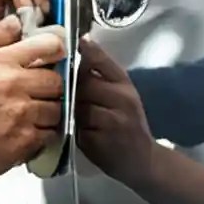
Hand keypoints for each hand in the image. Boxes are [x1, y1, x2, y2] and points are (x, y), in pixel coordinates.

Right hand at [0, 28, 67, 185]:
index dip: (58, 52)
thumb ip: (9, 67)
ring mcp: (21, 111)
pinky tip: (19, 138)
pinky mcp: (25, 138)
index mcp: (0, 62)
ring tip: (24, 123)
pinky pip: (49, 136)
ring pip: (57, 111)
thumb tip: (40, 66)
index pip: (47, 45)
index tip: (59, 58)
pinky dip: (39, 139)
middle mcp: (13, 83)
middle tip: (37, 102)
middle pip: (57, 82)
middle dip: (51, 94)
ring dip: (46, 119)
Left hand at [76, 37, 157, 184]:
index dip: (87, 51)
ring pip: (78, 106)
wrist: (141, 160)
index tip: (74, 43)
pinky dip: (71, 127)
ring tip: (69, 112)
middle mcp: (122, 100)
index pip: (103, 62)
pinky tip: (75, 129)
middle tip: (62, 90)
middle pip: (84, 84)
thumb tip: (78, 48)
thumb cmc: (128, 123)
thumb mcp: (122, 96)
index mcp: (126, 85)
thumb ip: (102, 76)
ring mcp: (111, 121)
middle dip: (71, 87)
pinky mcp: (98, 141)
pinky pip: (75, 127)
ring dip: (70, 109)